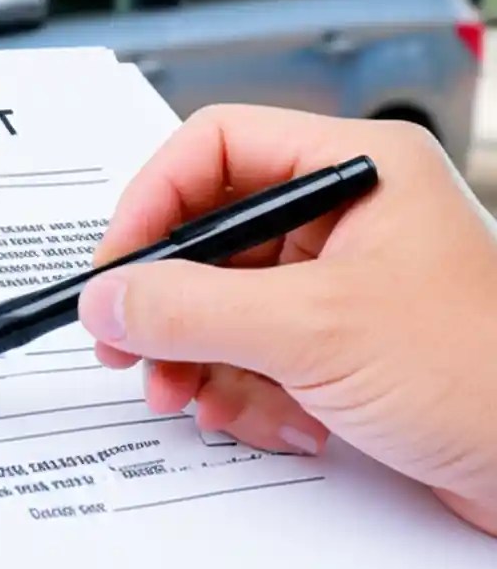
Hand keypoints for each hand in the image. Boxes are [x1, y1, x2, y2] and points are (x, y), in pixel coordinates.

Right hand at [76, 105, 496, 535]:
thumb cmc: (488, 375)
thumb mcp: (316, 331)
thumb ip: (194, 309)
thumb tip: (110, 299)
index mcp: (356, 171)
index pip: (216, 147)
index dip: (153, 201)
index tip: (117, 266)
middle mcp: (345, 217)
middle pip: (211, 234)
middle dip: (169, 303)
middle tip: (130, 345)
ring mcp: (341, 284)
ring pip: (223, 303)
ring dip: (200, 359)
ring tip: (199, 399)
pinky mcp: (338, 345)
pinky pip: (252, 353)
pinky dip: (245, 392)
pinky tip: (276, 420)